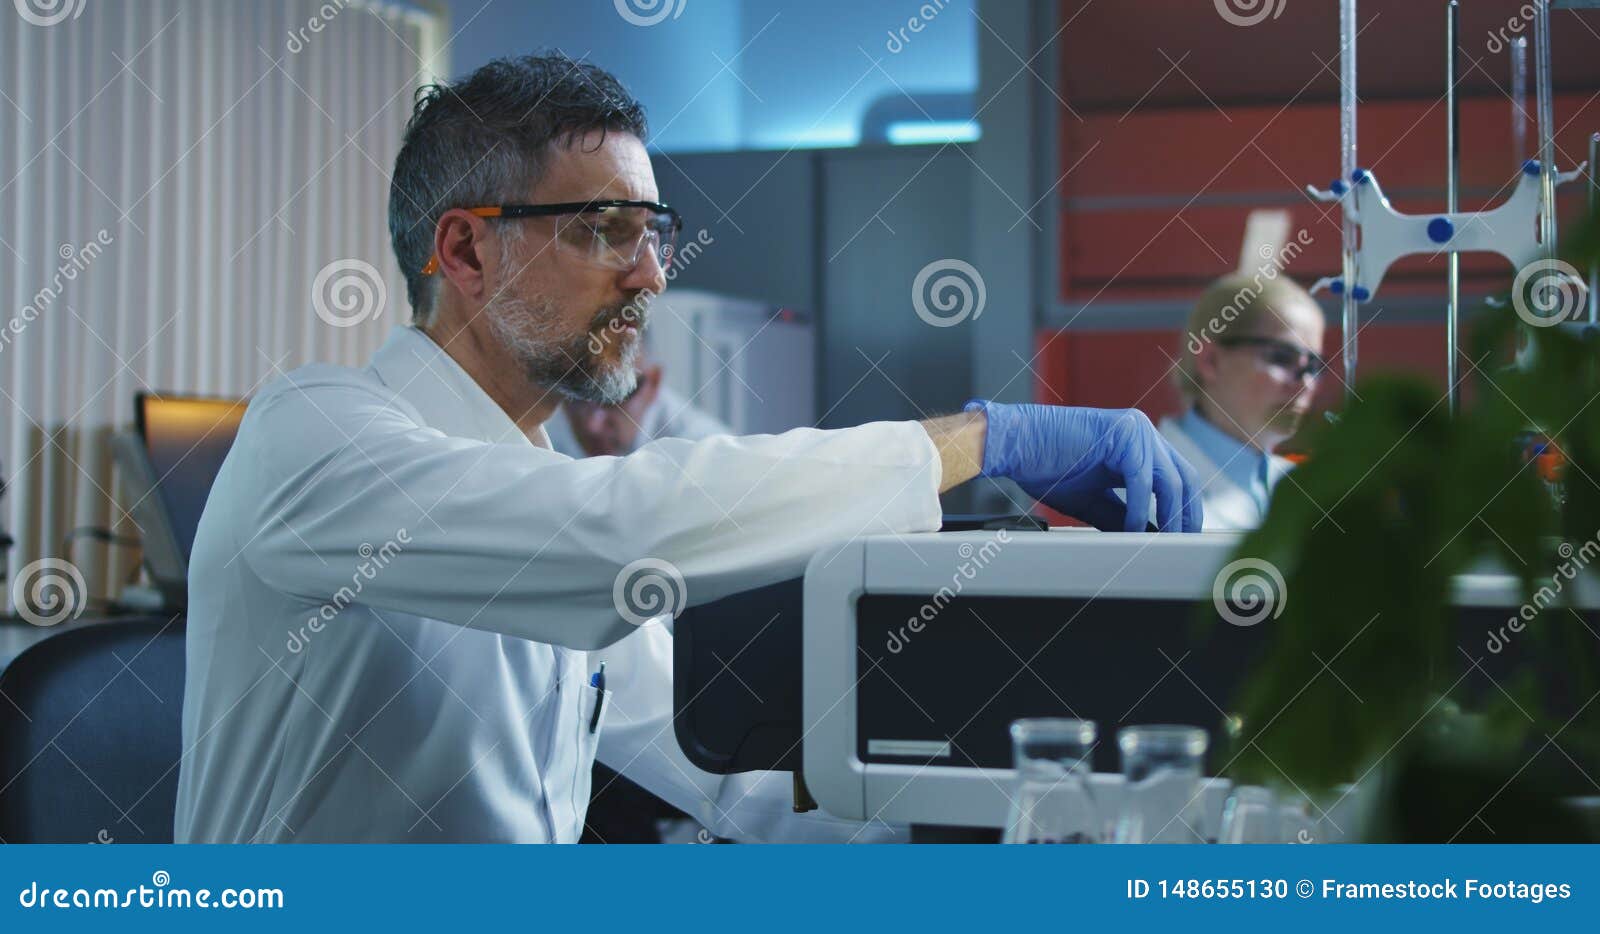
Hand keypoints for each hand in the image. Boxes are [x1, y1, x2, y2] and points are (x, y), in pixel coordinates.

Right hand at [964, 400, 1202, 532]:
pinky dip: (1139, 510)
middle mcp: (1142, 433)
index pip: (1177, 479)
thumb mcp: (1093, 500)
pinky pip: (1141, 480)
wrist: (1014, 445)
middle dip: (1186, 516)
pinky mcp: (1122, 433)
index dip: (1184, 511)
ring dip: (1169, 517)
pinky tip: (1133, 532)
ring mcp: (1135, 429)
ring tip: (1162, 545)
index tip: (1182, 539)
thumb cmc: (1044, 467)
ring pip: (1169, 480)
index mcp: (1137, 444)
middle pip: (1184, 478)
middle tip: (1183, 547)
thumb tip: (1150, 537)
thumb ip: (1123, 515)